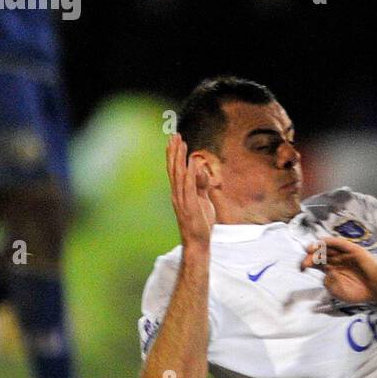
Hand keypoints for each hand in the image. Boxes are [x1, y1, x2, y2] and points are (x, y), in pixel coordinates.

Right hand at [166, 134, 215, 249]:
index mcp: (179, 193)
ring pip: (179, 174)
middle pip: (173, 168)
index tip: (174, 141)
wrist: (197, 242)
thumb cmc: (200, 223)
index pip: (175, 170)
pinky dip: (191, 172)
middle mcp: (177, 194)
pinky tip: (193, 161)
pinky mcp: (190, 205)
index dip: (174, 155)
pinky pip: (190, 186)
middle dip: (174, 151)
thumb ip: (201, 185)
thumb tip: (201, 171)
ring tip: (180, 142)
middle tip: (174, 135)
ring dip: (179, 157)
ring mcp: (182, 199)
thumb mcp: (202, 200)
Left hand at [302, 236, 376, 306]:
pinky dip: (331, 241)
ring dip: (318, 246)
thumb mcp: (337, 291)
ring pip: (328, 247)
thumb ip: (329, 283)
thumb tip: (325, 273)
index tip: (301, 268)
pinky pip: (341, 244)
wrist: (376, 290)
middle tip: (306, 261)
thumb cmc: (357, 291)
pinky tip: (323, 241)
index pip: (315, 262)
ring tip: (310, 249)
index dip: (306, 263)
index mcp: (329, 269)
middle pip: (319, 253)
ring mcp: (344, 254)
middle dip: (310, 256)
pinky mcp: (354, 250)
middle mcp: (335, 260)